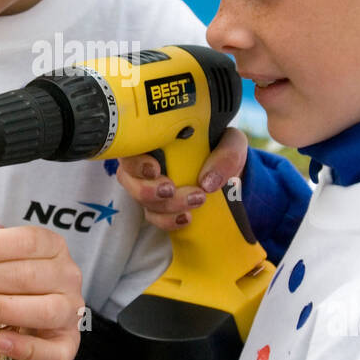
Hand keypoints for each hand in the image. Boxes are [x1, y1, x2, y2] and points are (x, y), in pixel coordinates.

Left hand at [0, 212, 84, 359]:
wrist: (38, 325)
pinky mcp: (68, 346)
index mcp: (51, 246)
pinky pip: (52, 350)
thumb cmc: (12, 283)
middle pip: (26, 275)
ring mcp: (71, 312)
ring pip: (42, 310)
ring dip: (0, 308)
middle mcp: (67, 276)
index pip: (23, 241)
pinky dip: (25, 347)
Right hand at [116, 127, 248, 230]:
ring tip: (197, 201)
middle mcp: (146, 161)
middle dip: (147, 189)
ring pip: (142, 201)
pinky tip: (187, 218)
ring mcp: (150, 186)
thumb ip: (226, 155)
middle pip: (127, 178)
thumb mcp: (232, 145)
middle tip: (171, 189)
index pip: (129, 146)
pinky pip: (154, 218)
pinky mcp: (159, 207)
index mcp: (157, 138)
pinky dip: (168, 222)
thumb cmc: (223, 151)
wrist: (230, 176)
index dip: (135, 161)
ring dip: (166, 206)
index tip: (154, 169)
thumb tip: (207, 182)